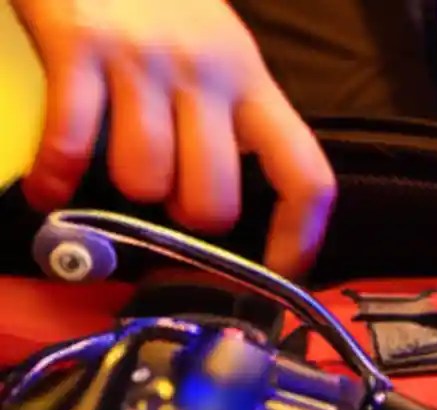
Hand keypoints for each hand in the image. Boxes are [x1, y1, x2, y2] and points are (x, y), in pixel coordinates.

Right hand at [13, 0, 333, 277]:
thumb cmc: (159, 1)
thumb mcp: (219, 53)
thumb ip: (230, 118)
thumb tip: (225, 202)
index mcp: (253, 83)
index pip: (305, 174)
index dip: (300, 237)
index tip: (281, 271)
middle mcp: (209, 76)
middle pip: (214, 199)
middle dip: (187, 224)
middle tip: (167, 203)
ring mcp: (145, 62)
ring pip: (145, 181)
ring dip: (120, 196)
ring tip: (107, 172)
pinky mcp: (82, 46)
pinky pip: (70, 143)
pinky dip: (53, 180)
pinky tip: (47, 186)